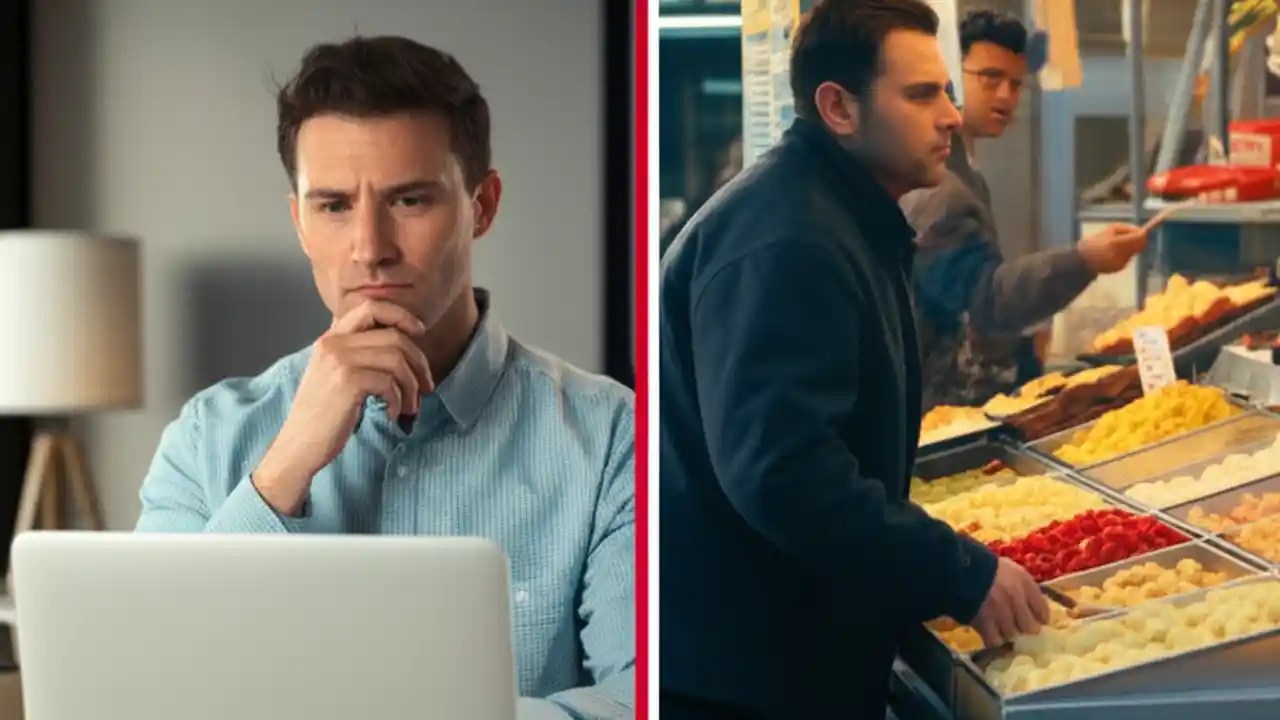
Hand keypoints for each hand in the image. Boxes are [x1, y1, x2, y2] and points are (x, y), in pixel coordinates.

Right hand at [252, 300, 434, 514]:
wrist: (298, 446)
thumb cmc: (324, 415)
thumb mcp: (336, 374)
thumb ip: (359, 354)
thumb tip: (403, 343)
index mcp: (331, 338)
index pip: (370, 307)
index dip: (401, 315)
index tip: (419, 333)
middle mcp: (333, 343)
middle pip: (394, 336)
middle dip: (419, 362)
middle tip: (426, 387)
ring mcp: (339, 360)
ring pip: (397, 359)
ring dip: (412, 386)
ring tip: (411, 406)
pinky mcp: (347, 382)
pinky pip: (390, 382)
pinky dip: (399, 400)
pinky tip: (393, 414)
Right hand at [972, 558, 1050, 647]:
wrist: (956, 568)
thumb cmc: (980, 563)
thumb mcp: (1005, 566)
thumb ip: (1017, 581)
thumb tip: (1025, 600)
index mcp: (1023, 581)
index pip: (1042, 607)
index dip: (1040, 616)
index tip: (1039, 620)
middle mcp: (1016, 599)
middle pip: (1029, 626)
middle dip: (1024, 627)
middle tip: (1017, 626)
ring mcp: (1001, 613)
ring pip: (1011, 634)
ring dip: (1005, 631)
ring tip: (997, 626)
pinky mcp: (985, 624)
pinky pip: (994, 640)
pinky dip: (991, 638)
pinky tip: (986, 632)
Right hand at [1077, 222, 1147, 273]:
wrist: (1081, 261)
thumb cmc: (1093, 242)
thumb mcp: (1109, 230)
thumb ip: (1125, 228)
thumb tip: (1140, 230)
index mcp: (1115, 242)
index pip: (1139, 237)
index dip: (1143, 233)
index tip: (1143, 230)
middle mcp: (1119, 254)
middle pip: (1140, 245)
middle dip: (1138, 240)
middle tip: (1133, 236)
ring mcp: (1120, 262)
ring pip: (1134, 251)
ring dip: (1131, 247)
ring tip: (1118, 245)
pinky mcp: (1119, 268)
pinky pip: (1128, 258)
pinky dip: (1125, 254)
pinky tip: (1114, 253)